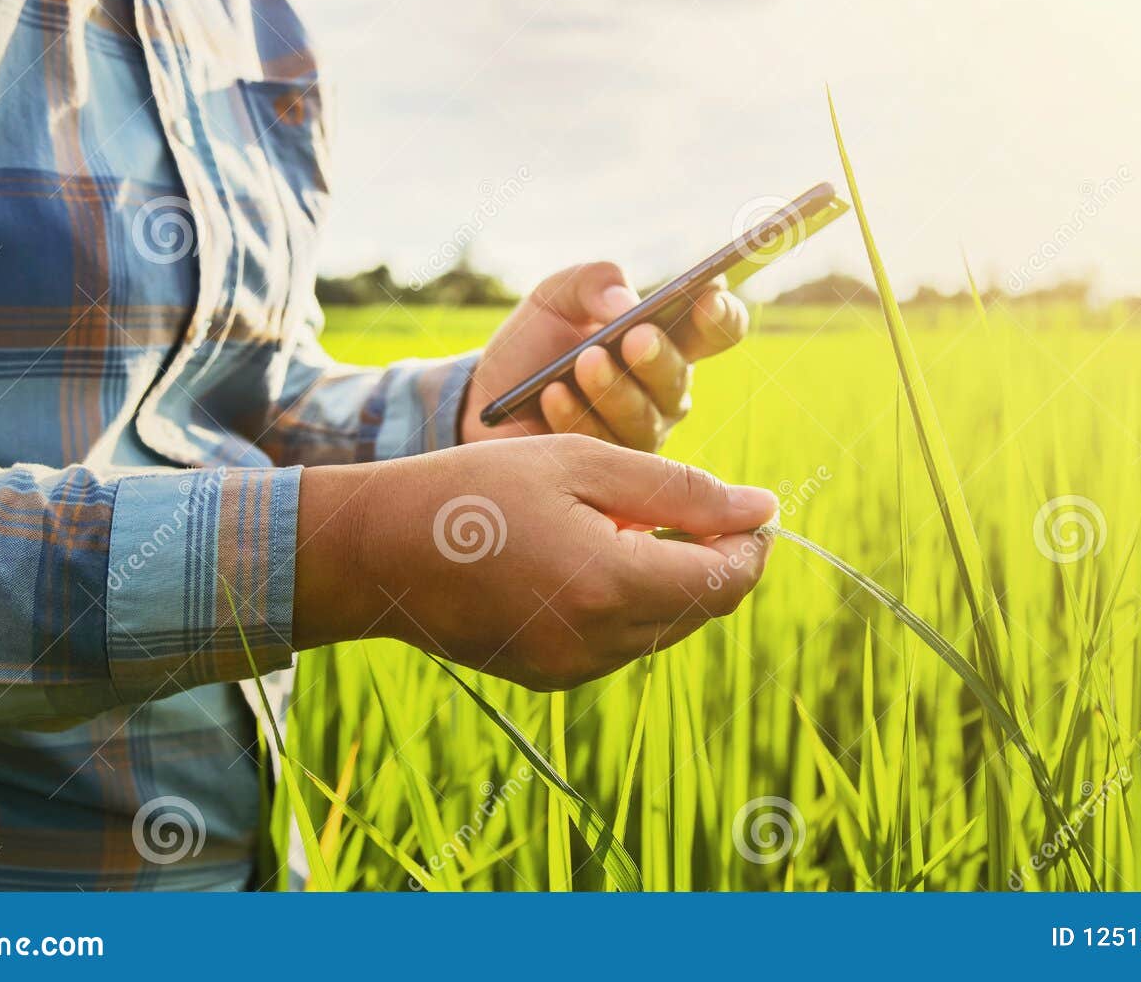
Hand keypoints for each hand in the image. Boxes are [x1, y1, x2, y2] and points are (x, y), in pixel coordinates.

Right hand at [293, 435, 776, 689]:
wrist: (379, 549)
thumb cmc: (478, 489)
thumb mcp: (583, 464)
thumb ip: (679, 490)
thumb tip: (761, 508)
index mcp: (611, 586)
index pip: (725, 582)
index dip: (752, 545)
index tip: (755, 508)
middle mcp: (598, 643)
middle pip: (699, 609)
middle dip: (714, 560)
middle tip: (698, 506)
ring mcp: (572, 669)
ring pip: (662, 628)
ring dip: (669, 579)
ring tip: (628, 522)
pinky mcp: (549, 676)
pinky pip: (619, 642)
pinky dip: (627, 601)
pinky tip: (591, 555)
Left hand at [460, 262, 749, 450]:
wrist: (487, 398)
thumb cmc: (534, 344)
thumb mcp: (557, 297)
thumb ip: (593, 282)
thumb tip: (626, 302)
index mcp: (667, 342)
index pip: (716, 331)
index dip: (721, 315)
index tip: (707, 295)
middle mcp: (663, 392)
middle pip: (678, 379)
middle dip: (658, 357)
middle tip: (636, 337)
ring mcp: (638, 435)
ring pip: (643, 419)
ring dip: (614, 390)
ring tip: (586, 362)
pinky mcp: (606, 472)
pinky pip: (601, 447)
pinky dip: (575, 416)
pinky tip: (552, 396)